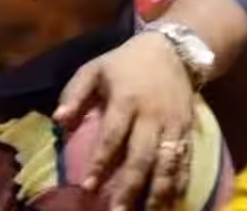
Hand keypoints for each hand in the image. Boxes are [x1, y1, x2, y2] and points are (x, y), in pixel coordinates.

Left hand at [54, 33, 194, 209]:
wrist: (172, 52)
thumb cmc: (125, 62)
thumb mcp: (93, 69)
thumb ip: (74, 94)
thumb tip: (58, 121)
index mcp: (126, 101)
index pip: (112, 137)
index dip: (101, 162)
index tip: (89, 185)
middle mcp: (152, 116)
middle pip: (142, 157)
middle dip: (130, 187)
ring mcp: (173, 126)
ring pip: (168, 165)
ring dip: (157, 193)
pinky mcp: (188, 132)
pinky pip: (185, 162)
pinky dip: (179, 185)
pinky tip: (170, 204)